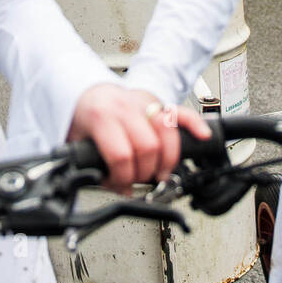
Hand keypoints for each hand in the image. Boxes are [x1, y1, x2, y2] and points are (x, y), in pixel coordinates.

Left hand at [67, 84, 210, 192]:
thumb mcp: (78, 141)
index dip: (123, 177)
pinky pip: (182, 112)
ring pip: (167, 129)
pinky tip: (203, 136)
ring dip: (168, 159)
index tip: (121, 185)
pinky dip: (195, 125)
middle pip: (148, 145)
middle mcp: (126, 107)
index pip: (121, 154)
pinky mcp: (159, 102)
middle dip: (145, 171)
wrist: (88, 94)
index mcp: (102, 116)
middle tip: (138, 179)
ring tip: (160, 173)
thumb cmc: (85, 119)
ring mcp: (145, 103)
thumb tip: (119, 188)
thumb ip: (94, 166)